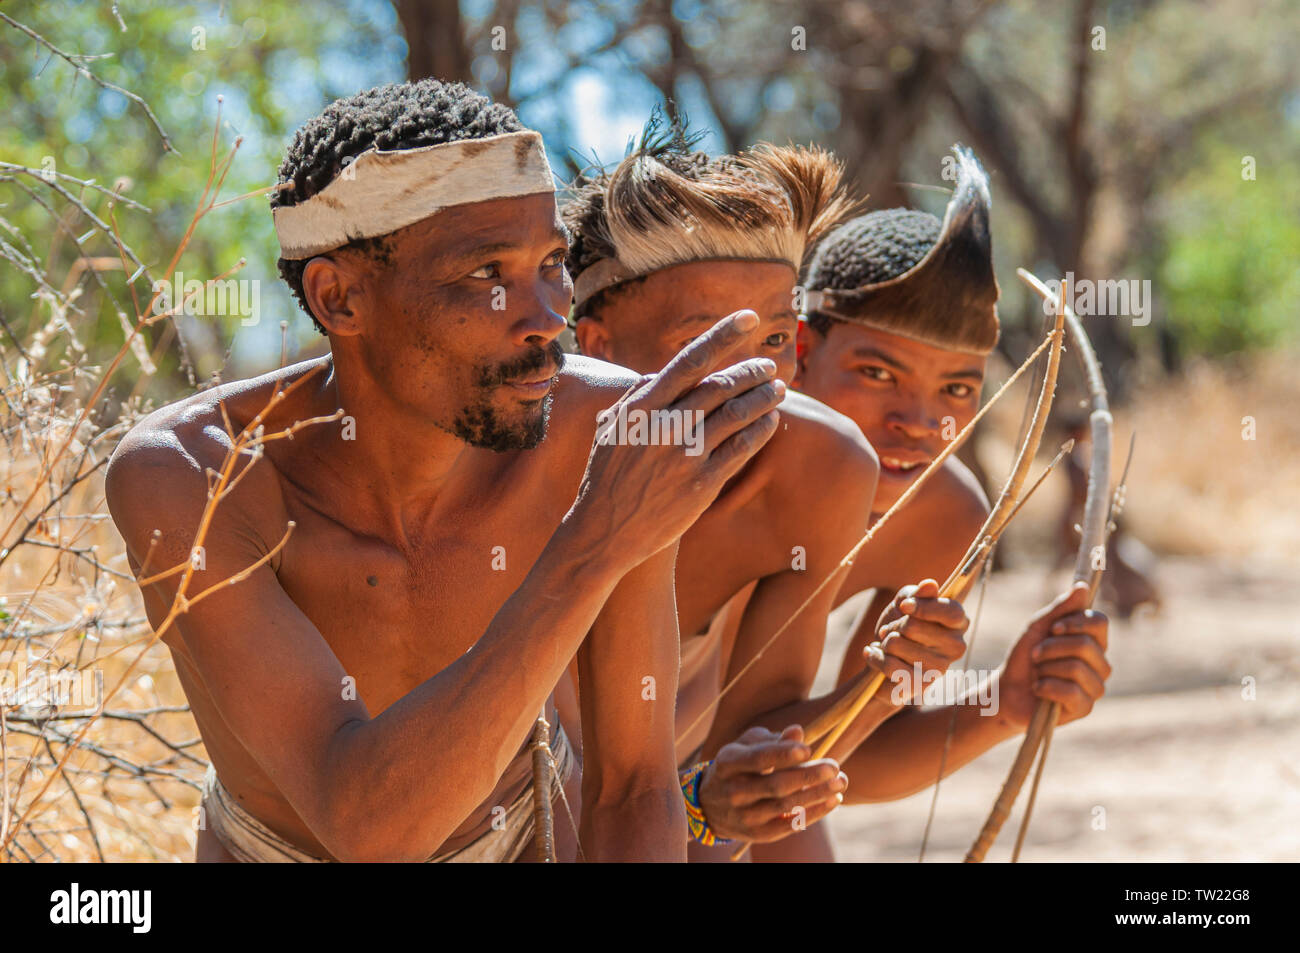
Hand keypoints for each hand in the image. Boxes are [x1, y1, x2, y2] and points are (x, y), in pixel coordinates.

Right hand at [569, 311, 783, 567]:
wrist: (603, 532)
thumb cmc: (606, 478)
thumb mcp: (610, 429)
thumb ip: (637, 397)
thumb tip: (660, 372)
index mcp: (642, 406)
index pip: (691, 359)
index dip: (723, 334)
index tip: (749, 316)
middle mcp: (666, 425)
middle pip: (722, 386)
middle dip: (753, 371)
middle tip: (769, 367)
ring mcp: (686, 455)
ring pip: (738, 414)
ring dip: (764, 398)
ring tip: (778, 390)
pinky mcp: (702, 483)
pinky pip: (742, 448)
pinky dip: (761, 430)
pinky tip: (770, 422)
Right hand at [698, 725, 846, 842]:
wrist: (710, 805)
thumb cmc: (738, 765)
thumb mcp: (747, 746)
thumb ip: (773, 739)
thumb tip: (798, 732)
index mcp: (729, 762)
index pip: (758, 758)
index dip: (783, 754)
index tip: (808, 749)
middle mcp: (734, 791)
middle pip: (776, 784)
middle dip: (808, 776)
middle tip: (835, 767)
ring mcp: (745, 815)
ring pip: (786, 806)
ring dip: (817, 794)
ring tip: (841, 782)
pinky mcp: (758, 834)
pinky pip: (790, 825)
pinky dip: (814, 813)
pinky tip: (833, 801)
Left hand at [866, 579, 968, 705]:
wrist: (884, 658)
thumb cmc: (900, 625)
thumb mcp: (906, 602)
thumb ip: (917, 593)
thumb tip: (930, 585)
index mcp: (958, 622)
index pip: (951, 611)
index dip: (923, 607)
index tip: (904, 606)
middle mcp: (956, 647)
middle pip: (912, 626)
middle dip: (893, 625)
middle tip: (890, 629)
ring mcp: (939, 669)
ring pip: (896, 644)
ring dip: (883, 641)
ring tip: (885, 644)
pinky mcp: (920, 686)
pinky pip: (889, 666)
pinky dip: (874, 657)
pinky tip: (874, 654)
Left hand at [996, 581, 1109, 727]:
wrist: (1007, 690)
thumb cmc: (1024, 657)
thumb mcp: (1037, 628)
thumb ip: (1060, 609)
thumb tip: (1082, 586)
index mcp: (1092, 641)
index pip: (1100, 622)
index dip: (1076, 622)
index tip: (1054, 628)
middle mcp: (1100, 663)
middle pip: (1086, 645)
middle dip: (1051, 647)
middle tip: (1035, 655)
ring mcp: (1095, 687)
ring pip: (1078, 668)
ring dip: (1046, 668)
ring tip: (1037, 673)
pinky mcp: (1085, 708)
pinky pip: (1072, 692)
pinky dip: (1047, 687)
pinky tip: (1039, 689)